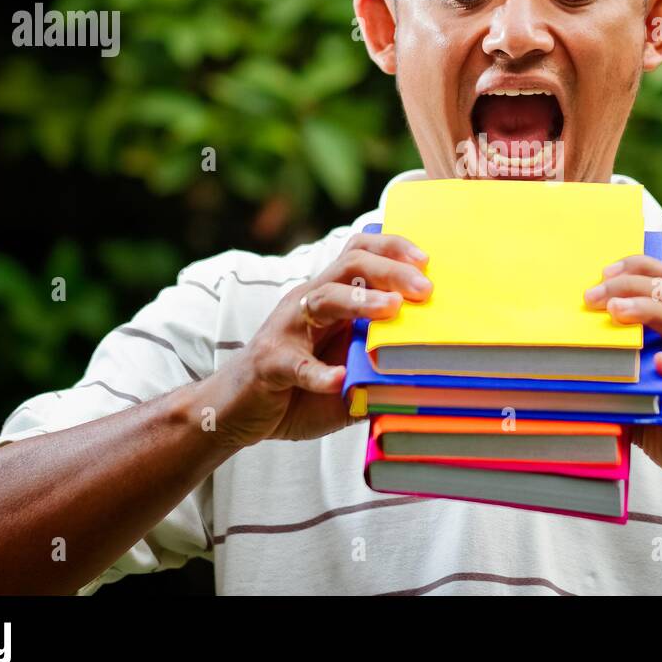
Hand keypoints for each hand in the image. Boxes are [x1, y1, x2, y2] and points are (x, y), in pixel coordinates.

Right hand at [200, 233, 431, 448]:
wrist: (234, 412)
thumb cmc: (297, 390)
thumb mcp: (347, 375)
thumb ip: (378, 370)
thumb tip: (427, 377)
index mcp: (329, 299)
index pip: (359, 254)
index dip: (392, 249)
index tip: (427, 261)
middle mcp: (307, 303)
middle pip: (349, 266)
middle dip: (390, 269)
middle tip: (425, 287)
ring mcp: (286, 331)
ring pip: (323, 299)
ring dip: (361, 301)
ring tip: (392, 308)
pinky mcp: (270, 364)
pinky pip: (296, 364)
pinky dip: (318, 373)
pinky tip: (339, 380)